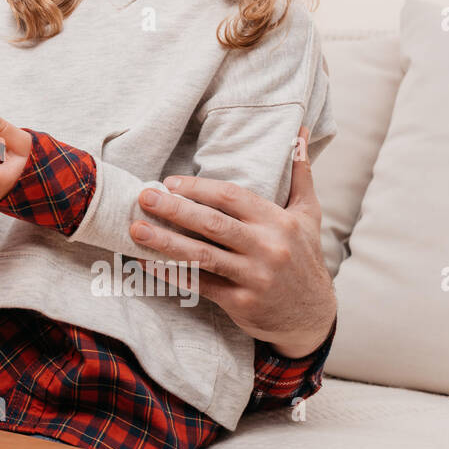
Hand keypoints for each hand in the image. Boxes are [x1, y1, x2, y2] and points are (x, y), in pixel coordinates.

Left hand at [132, 125, 336, 358]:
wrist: (312, 316)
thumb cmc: (303, 257)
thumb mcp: (308, 215)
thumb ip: (300, 174)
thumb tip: (299, 132)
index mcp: (278, 222)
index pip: (231, 197)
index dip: (198, 188)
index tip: (168, 183)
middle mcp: (268, 248)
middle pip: (212, 224)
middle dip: (174, 210)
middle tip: (143, 197)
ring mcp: (255, 277)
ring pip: (201, 256)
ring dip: (164, 242)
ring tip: (136, 231)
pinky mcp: (242, 303)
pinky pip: (200, 285)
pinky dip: (172, 274)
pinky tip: (147, 264)